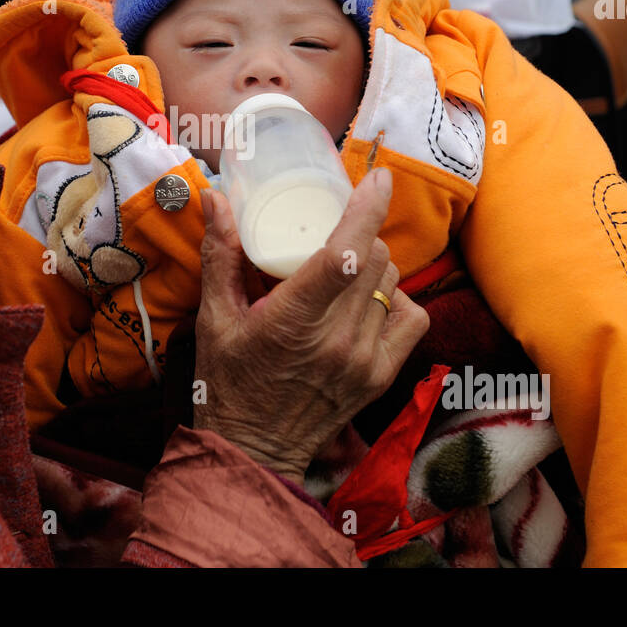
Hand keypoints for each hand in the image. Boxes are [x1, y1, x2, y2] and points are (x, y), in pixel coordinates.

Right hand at [192, 167, 429, 484]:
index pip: (345, 253)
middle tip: (333, 230)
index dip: (366, 208)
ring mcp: (365, 359)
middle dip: (359, 233)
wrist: (255, 450)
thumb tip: (216, 198)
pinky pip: (412, 316)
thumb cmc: (228, 382)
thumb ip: (220, 255)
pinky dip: (395, 297)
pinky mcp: (382, 375)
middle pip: (374, 258)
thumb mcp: (214, 318)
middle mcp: (338, 339)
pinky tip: (368, 299)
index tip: (374, 176)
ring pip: (393, 281)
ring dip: (374, 263)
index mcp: (293, 321)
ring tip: (345, 267)